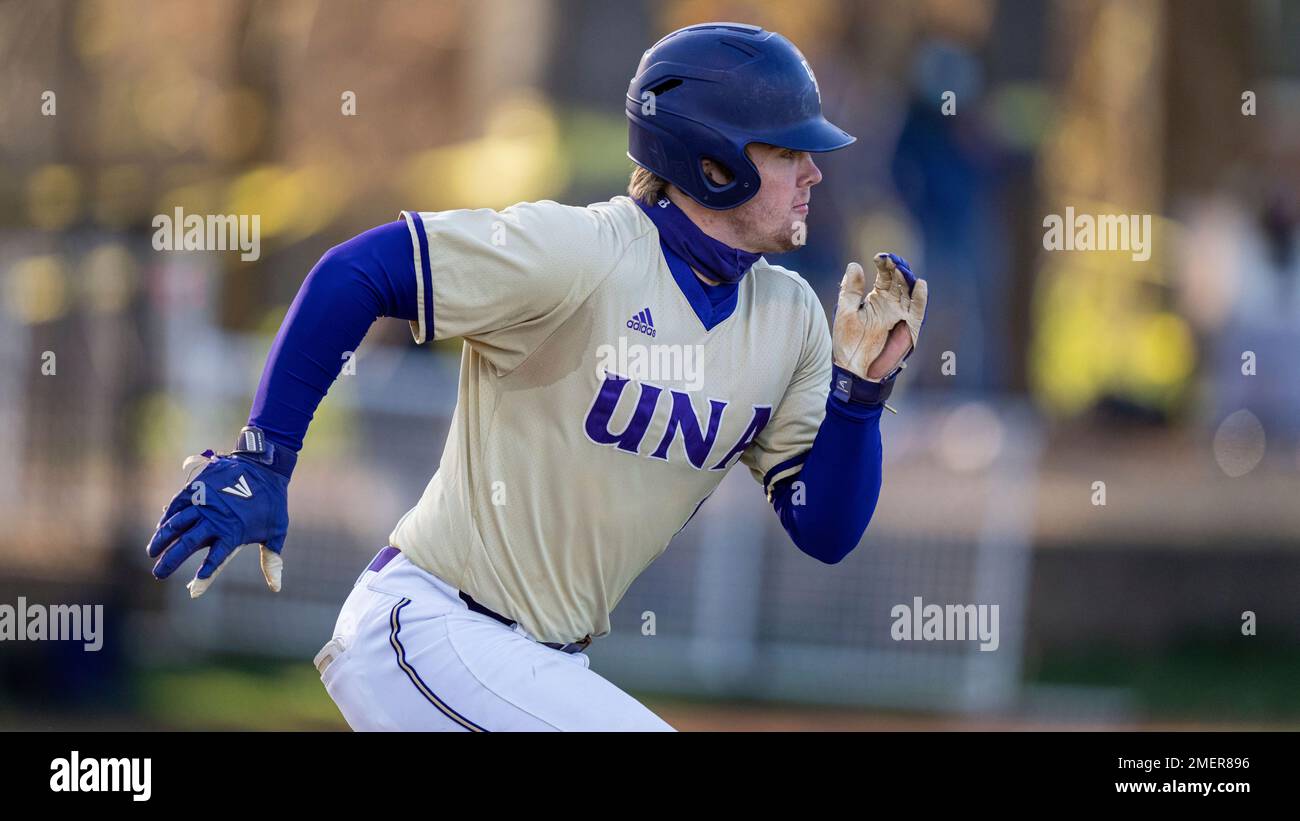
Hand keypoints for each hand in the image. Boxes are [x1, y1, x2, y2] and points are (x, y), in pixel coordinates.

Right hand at [146, 450, 289, 597]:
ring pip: (176, 524)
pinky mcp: (197, 489)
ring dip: (162, 539)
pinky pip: (177, 505)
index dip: (205, 572)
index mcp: (234, 532)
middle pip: (187, 544)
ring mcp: (204, 503)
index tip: (194, 589)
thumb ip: (272, 560)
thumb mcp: (277, 531)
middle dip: (170, 561)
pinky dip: (167, 518)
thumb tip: (276, 588)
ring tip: (152, 552)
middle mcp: (215, 519)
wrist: (264, 467)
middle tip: (158, 574)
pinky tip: (160, 528)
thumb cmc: (272, 502)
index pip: (216, 558)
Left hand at [832, 253, 926, 380]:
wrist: (854, 370)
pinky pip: (917, 311)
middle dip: (897, 268)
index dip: (884, 264)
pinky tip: (919, 284)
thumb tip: (854, 264)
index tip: (878, 257)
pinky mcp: (908, 328)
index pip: (885, 275)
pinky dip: (920, 299)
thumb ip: (850, 290)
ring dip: (907, 279)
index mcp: (877, 299)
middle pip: (900, 280)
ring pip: (910, 292)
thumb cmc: (848, 343)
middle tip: (891, 259)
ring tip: (901, 268)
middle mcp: (892, 304)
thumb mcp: (846, 313)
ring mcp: (901, 315)